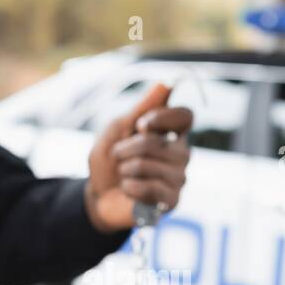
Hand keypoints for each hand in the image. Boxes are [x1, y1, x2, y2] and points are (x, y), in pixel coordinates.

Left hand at [86, 82, 191, 231]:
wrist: (98, 196)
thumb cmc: (110, 160)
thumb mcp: (118, 129)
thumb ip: (141, 108)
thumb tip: (165, 83)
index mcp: (171, 133)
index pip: (185, 116)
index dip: (163, 117)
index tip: (141, 124)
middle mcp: (181, 154)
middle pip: (159, 142)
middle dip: (129, 147)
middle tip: (118, 155)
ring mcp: (179, 178)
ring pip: (150, 165)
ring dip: (126, 168)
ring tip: (123, 174)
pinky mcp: (172, 200)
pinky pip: (150, 188)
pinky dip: (130, 187)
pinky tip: (128, 189)